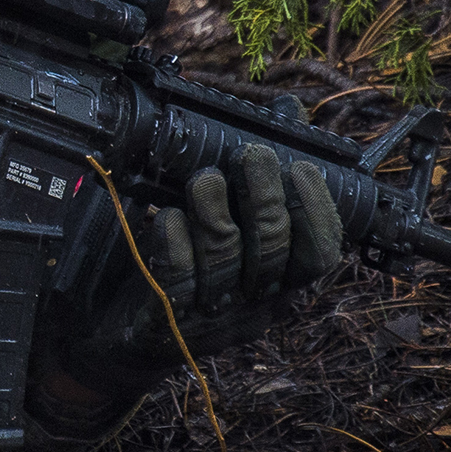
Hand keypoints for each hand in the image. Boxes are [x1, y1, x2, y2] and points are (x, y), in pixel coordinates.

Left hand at [29, 145, 340, 441]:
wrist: (130, 343)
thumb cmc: (195, 269)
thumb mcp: (236, 228)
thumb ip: (264, 170)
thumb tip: (289, 108)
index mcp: (282, 284)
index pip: (320, 256)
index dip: (317, 211)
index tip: (301, 168)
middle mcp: (254, 305)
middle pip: (271, 250)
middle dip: (263, 197)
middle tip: (252, 154)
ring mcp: (212, 318)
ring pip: (222, 260)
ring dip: (214, 212)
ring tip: (205, 178)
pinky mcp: (168, 324)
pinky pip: (175, 281)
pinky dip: (173, 244)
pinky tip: (167, 217)